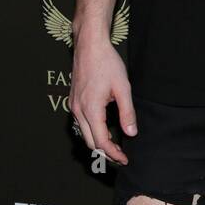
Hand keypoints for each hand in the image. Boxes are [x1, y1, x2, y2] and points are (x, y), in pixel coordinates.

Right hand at [70, 28, 136, 165]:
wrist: (90, 46)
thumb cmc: (107, 63)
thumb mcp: (123, 88)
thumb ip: (127, 112)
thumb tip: (131, 133)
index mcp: (91, 109)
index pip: (101, 141)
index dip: (113, 153)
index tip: (125, 159)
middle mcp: (78, 110)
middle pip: (89, 142)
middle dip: (105, 152)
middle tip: (121, 156)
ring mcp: (73, 105)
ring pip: (84, 133)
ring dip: (98, 143)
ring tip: (114, 146)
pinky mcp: (73, 100)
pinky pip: (81, 123)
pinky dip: (92, 131)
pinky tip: (104, 130)